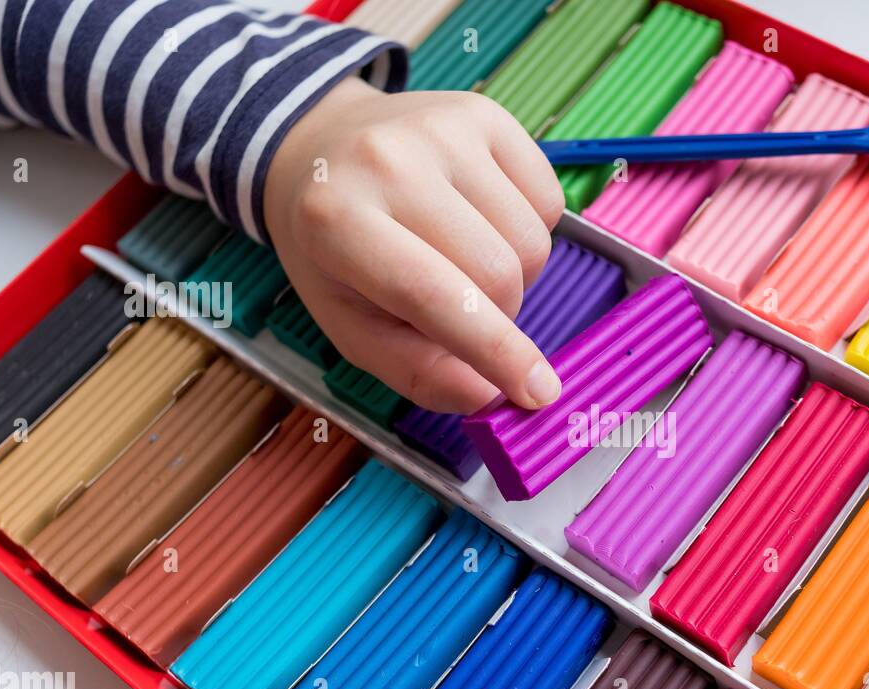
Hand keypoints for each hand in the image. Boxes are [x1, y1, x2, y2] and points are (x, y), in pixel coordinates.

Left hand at [264, 79, 565, 412]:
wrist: (320, 148)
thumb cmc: (335, 251)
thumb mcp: (351, 324)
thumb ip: (415, 370)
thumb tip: (486, 394)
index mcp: (338, 222)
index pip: (438, 297)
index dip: (495, 352)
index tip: (535, 393)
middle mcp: (390, 162)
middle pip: (499, 273)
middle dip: (499, 315)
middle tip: (463, 310)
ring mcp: (442, 129)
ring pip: (533, 242)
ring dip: (515, 274)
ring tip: (466, 259)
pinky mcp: (485, 113)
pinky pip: (549, 200)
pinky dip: (530, 229)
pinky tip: (483, 219)